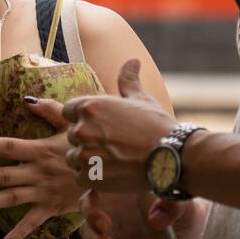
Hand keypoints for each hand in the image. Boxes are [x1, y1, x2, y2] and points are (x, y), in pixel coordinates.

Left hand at [0, 98, 80, 238]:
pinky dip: (19, 234)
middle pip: (4, 175)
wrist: (107, 173)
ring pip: (12, 198)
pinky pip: (33, 222)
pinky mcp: (50, 207)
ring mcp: (42, 191)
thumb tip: (27, 99)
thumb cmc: (87, 146)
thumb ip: (49, 109)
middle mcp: (37, 172)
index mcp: (39, 150)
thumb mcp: (70, 123)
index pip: (9, 146)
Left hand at [62, 59, 176, 191]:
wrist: (170, 157)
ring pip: (74, 158)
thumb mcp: (141, 100)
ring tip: (113, 160)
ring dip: (88, 160)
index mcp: (90, 106)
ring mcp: (84, 154)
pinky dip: (94, 178)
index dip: (83, 119)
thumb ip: (128, 81)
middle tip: (112, 145)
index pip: (69, 111)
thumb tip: (132, 61)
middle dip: (88, 140)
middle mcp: (82, 129)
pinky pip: (80, 177)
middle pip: (72, 136)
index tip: (100, 126)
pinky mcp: (89, 176)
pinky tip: (113, 173)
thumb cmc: (156, 127)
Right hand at [79, 189, 209, 238]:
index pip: (91, 200)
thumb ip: (173, 205)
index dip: (89, 209)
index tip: (103, 221)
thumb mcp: (185, 205)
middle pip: (87, 229)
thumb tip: (156, 219)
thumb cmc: (184, 214)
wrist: (192, 237)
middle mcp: (111, 222)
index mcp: (119, 201)